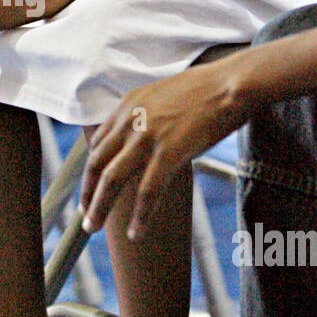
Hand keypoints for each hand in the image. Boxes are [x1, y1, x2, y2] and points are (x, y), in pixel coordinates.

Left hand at [79, 57, 253, 240]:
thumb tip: (145, 139)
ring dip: (99, 208)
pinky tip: (135, 233)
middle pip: (96, 164)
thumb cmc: (207, 90)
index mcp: (127, 106)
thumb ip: (146, 117)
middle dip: (87, 193)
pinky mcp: (168, 152)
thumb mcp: (163, 97)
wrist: (231, 83)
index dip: (91, 170)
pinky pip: (146, 192)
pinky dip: (139, 217)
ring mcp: (147, 137)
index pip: (97, 144)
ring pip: (112, 180)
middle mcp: (130, 120)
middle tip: (85, 215)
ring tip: (91, 228)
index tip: (91, 188)